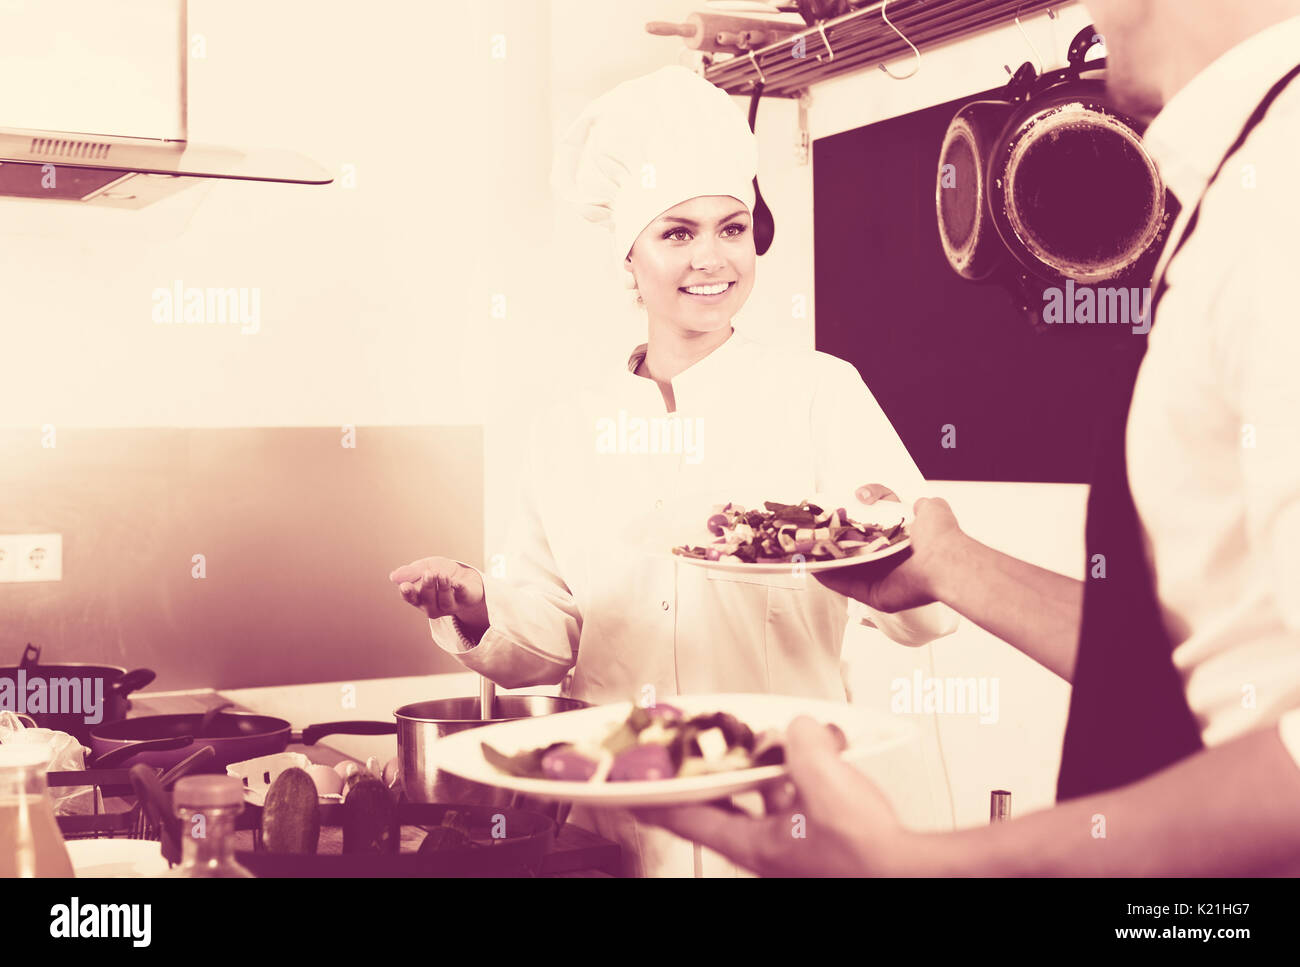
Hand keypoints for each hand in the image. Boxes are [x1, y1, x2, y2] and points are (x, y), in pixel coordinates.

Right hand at [387, 556, 486, 624]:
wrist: (464, 575)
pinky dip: (459, 589)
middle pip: (427, 599)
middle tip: (429, 573)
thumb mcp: (425, 566)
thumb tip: (393, 577)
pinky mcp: (466, 600)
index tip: (405, 586)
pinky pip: (462, 596)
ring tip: (442, 574)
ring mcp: (450, 606)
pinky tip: (456, 583)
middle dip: (428, 586)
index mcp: (419, 597)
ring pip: (445, 601)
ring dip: (443, 587)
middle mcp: (433, 606)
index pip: (411, 598)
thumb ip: (411, 571)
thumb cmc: (440, 573)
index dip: (408, 593)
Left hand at [634, 717, 912, 875]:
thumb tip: (801, 729)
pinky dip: (806, 775)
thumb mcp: (823, 781)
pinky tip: (826, 753)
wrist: (914, 872)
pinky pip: (801, 799)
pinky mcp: (824, 840)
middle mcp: (771, 849)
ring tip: (782, 738)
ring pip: (767, 798)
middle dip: (720, 771)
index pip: (687, 817)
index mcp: (755, 845)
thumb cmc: (869, 855)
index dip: (657, 798)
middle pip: (727, 804)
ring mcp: (797, 846)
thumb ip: (803, 743)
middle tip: (705, 747)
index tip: (632, 786)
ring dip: (770, 768)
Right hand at [815, 492, 962, 612]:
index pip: (876, 527)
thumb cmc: (939, 536)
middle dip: (836, 540)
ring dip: (826, 558)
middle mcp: (889, 561)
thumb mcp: (932, 509)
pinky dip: (828, 577)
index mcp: (901, 542)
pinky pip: (845, 586)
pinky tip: (811, 565)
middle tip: (816, 529)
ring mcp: (880, 579)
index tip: (856, 497)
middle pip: (856, 549)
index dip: (861, 513)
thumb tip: (918, 503)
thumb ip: (922, 505)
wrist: (943, 562)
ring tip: (806, 545)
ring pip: (846, 568)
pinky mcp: (873, 594)